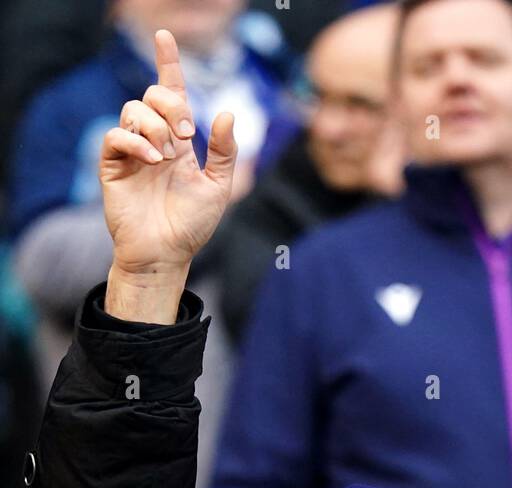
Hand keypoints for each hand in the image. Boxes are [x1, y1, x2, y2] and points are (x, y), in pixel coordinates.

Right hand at [100, 29, 235, 314]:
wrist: (166, 254)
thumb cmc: (191, 225)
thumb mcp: (218, 187)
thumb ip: (225, 152)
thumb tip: (226, 113)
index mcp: (178, 141)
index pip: (171, 93)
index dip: (167, 64)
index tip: (165, 37)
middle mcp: (153, 140)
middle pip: (152, 96)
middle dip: (170, 105)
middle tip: (185, 135)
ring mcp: (131, 152)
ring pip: (133, 111)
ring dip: (155, 127)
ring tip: (167, 156)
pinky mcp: (113, 166)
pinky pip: (116, 136)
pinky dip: (135, 141)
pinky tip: (152, 160)